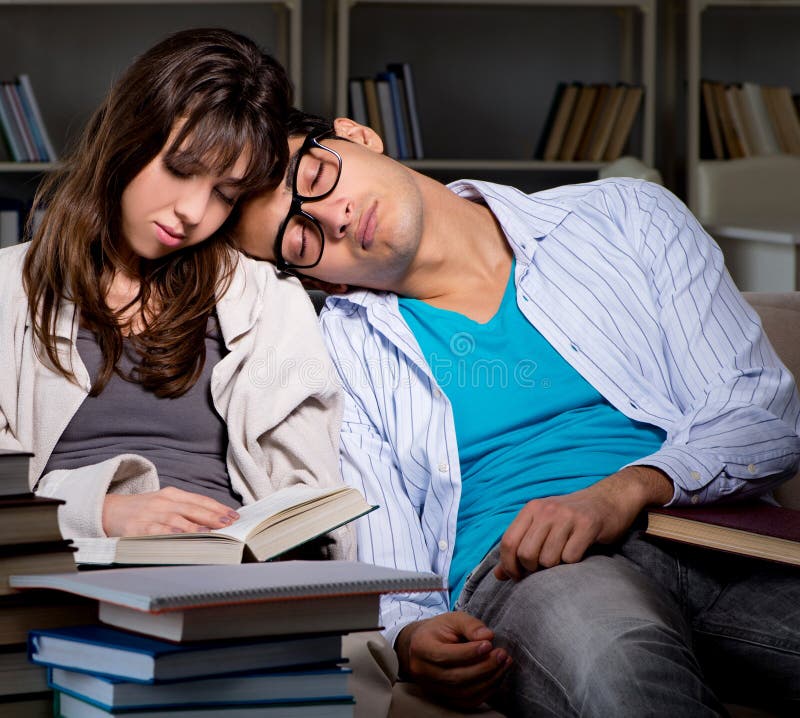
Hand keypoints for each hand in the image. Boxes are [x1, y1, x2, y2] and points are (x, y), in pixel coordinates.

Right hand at [102, 487, 239, 536]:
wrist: (108, 509)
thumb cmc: (142, 510)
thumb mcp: (164, 503)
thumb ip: (185, 509)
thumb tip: (214, 521)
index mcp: (171, 494)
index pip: (200, 500)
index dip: (218, 508)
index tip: (234, 516)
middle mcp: (163, 502)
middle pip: (193, 508)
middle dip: (213, 516)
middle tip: (230, 524)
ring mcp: (150, 514)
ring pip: (178, 520)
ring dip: (196, 526)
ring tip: (213, 532)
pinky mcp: (137, 527)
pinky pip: (156, 530)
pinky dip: (170, 533)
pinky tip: (182, 536)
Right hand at [395, 612, 511, 709]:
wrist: (422, 644)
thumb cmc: (439, 630)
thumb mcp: (452, 619)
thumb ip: (470, 624)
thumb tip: (488, 636)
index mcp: (421, 647)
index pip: (445, 655)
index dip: (469, 652)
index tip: (489, 644)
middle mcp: (422, 671)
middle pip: (456, 677)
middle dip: (483, 667)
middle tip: (502, 655)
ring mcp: (431, 687)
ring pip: (463, 692)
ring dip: (488, 680)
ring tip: (503, 664)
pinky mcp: (442, 698)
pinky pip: (466, 701)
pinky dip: (485, 692)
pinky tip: (496, 677)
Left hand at [494, 465, 672, 580]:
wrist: (609, 500)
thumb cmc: (571, 519)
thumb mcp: (542, 526)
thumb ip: (519, 547)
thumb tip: (498, 575)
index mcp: (531, 509)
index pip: (508, 542)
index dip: (509, 565)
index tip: (517, 576)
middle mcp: (546, 510)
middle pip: (526, 554)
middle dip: (532, 569)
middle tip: (543, 569)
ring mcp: (567, 516)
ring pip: (548, 559)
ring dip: (554, 567)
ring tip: (562, 557)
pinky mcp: (588, 525)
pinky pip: (570, 558)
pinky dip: (572, 563)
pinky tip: (578, 552)